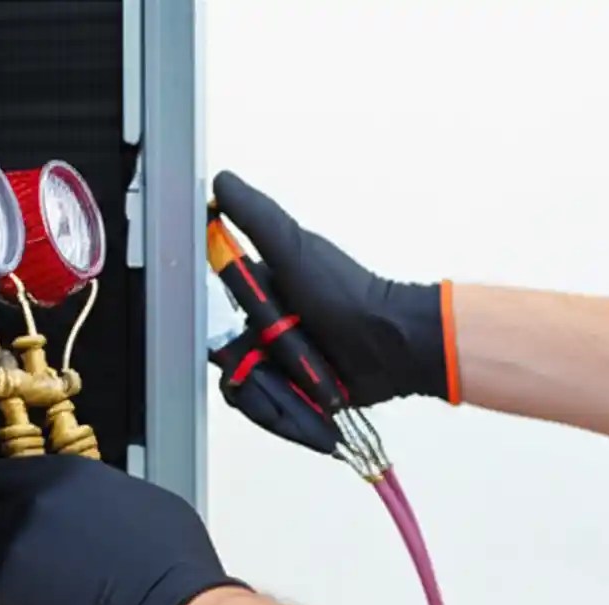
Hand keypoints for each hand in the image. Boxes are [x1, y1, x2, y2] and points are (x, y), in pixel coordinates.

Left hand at [0, 455, 248, 604]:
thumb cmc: (172, 577)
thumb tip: (95, 508)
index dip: (2, 498)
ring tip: (22, 600)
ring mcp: (5, 554)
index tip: (4, 510)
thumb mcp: (148, 507)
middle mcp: (26, 507)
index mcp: (61, 477)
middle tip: (16, 562)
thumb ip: (101, 499)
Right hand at [212, 171, 456, 405]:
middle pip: (233, 366)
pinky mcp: (291, 389)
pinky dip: (290, 418)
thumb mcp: (294, 248)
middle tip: (296, 368)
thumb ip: (255, 218)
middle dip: (264, 377)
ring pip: (250, 394)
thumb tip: (221, 182)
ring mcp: (276, 359)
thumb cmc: (349, 295)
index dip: (227, 339)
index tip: (253, 342)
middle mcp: (261, 325)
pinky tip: (313, 418)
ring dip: (280, 402)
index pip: (213, 323)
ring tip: (314, 392)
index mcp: (255, 291)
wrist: (395, 346)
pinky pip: (270, 412)